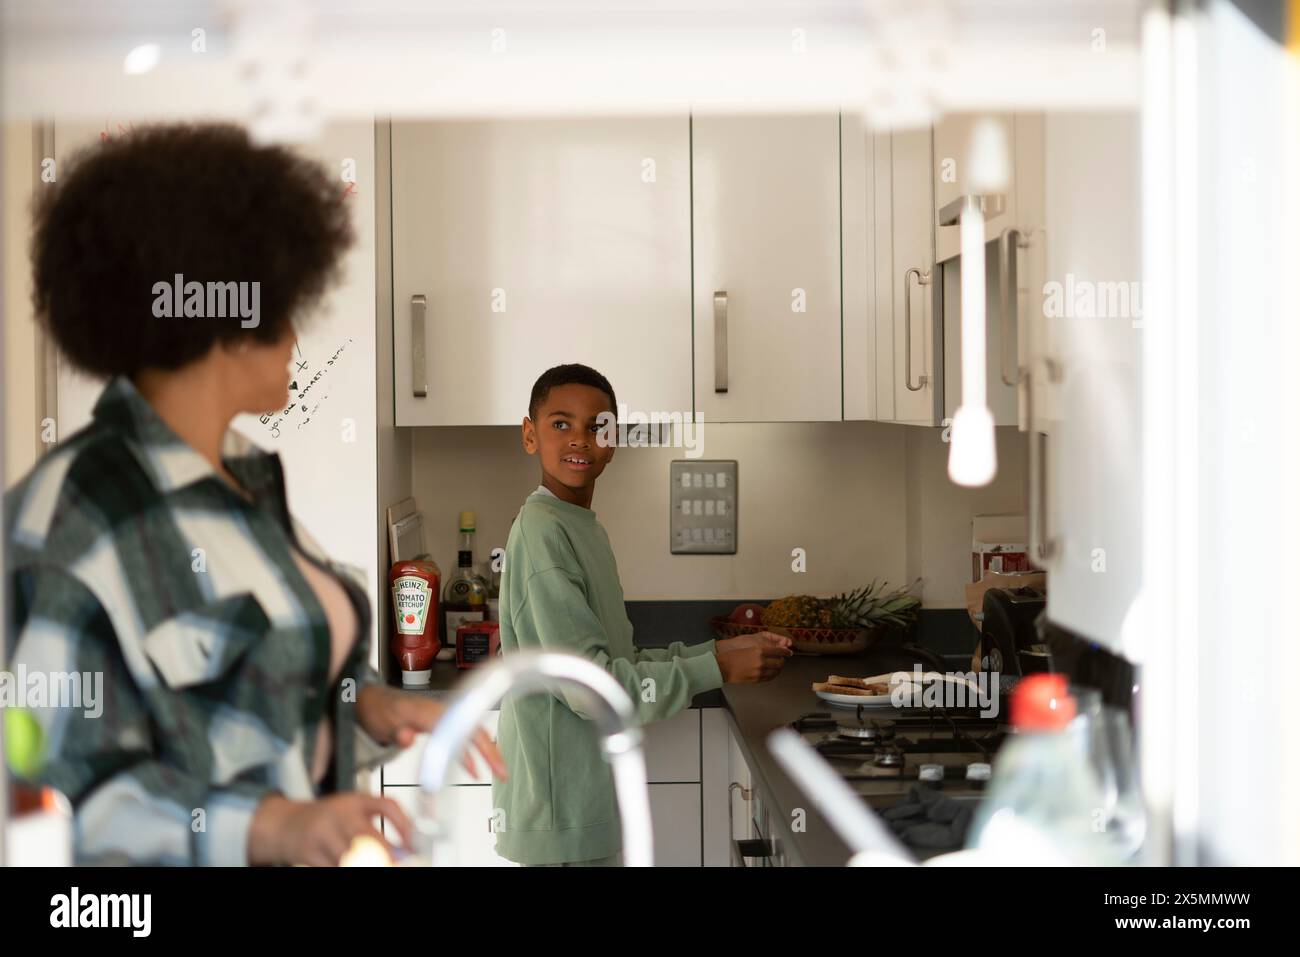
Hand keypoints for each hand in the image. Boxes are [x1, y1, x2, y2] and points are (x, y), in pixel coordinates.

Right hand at [250, 793, 412, 866]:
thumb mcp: (353, 809)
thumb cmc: (327, 818)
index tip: (415, 844)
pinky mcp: (308, 853)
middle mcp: (339, 813)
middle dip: (387, 855)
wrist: (286, 825)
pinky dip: (345, 869)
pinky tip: (350, 865)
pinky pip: (333, 868)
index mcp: (355, 801)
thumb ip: (377, 822)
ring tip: (375, 863)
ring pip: (351, 859)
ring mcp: (322, 833)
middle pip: (369, 837)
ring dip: (365, 865)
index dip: (405, 825)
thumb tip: (406, 849)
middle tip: (398, 863)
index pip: (386, 805)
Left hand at [357, 685, 507, 781]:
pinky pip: (459, 740)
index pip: (463, 729)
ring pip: (470, 735)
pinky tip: (474, 771)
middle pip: (473, 731)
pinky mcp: (438, 726)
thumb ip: (397, 731)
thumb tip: (408, 738)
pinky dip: (468, 755)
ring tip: (498, 773)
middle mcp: (442, 713)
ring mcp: (442, 718)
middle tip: (504, 772)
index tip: (492, 763)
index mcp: (432, 712)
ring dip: (484, 754)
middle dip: (491, 752)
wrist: (370, 701)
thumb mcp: (384, 722)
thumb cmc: (379, 710)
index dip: (481, 746)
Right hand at [715, 633, 793, 683]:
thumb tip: (772, 652)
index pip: (778, 651)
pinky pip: (770, 677)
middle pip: (780, 662)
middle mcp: (761, 661)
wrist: (722, 667)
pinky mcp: (757, 680)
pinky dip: (773, 675)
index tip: (788, 652)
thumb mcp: (748, 648)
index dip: (785, 652)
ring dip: (778, 669)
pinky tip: (771, 672)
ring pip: (776, 671)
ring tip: (777, 666)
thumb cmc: (732, 656)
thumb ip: (761, 651)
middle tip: (782, 659)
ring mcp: (760, 672)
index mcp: (759, 651)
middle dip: (783, 661)